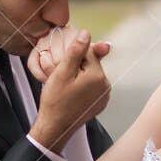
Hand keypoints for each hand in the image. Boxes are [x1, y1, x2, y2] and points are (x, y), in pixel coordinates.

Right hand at [29, 28, 110, 150]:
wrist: (54, 127)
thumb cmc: (55, 101)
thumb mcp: (62, 72)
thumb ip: (75, 51)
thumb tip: (85, 33)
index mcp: (98, 76)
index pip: (87, 53)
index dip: (72, 57)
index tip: (62, 66)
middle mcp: (105, 86)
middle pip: (90, 64)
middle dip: (76, 67)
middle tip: (62, 79)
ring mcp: (104, 96)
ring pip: (90, 75)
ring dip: (79, 76)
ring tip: (65, 87)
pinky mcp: (99, 103)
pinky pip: (91, 87)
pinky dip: (82, 87)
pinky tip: (71, 94)